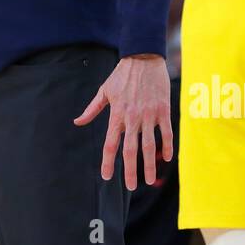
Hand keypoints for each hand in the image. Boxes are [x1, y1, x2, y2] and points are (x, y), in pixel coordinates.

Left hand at [74, 54, 172, 190]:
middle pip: (130, 150)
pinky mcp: (163, 109)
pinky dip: (167, 146)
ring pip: (149, 145)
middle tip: (130, 186)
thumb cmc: (122, 75)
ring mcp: (149, 114)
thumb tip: (77, 122)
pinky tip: (167, 158)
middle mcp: (132, 117)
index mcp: (116, 114)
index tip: (106, 176)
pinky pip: (166, 132)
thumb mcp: (104, 91)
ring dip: (150, 164)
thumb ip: (92, 109)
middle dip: (129, 170)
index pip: (110, 144)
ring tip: (150, 180)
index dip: (107, 162)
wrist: (143, 57)